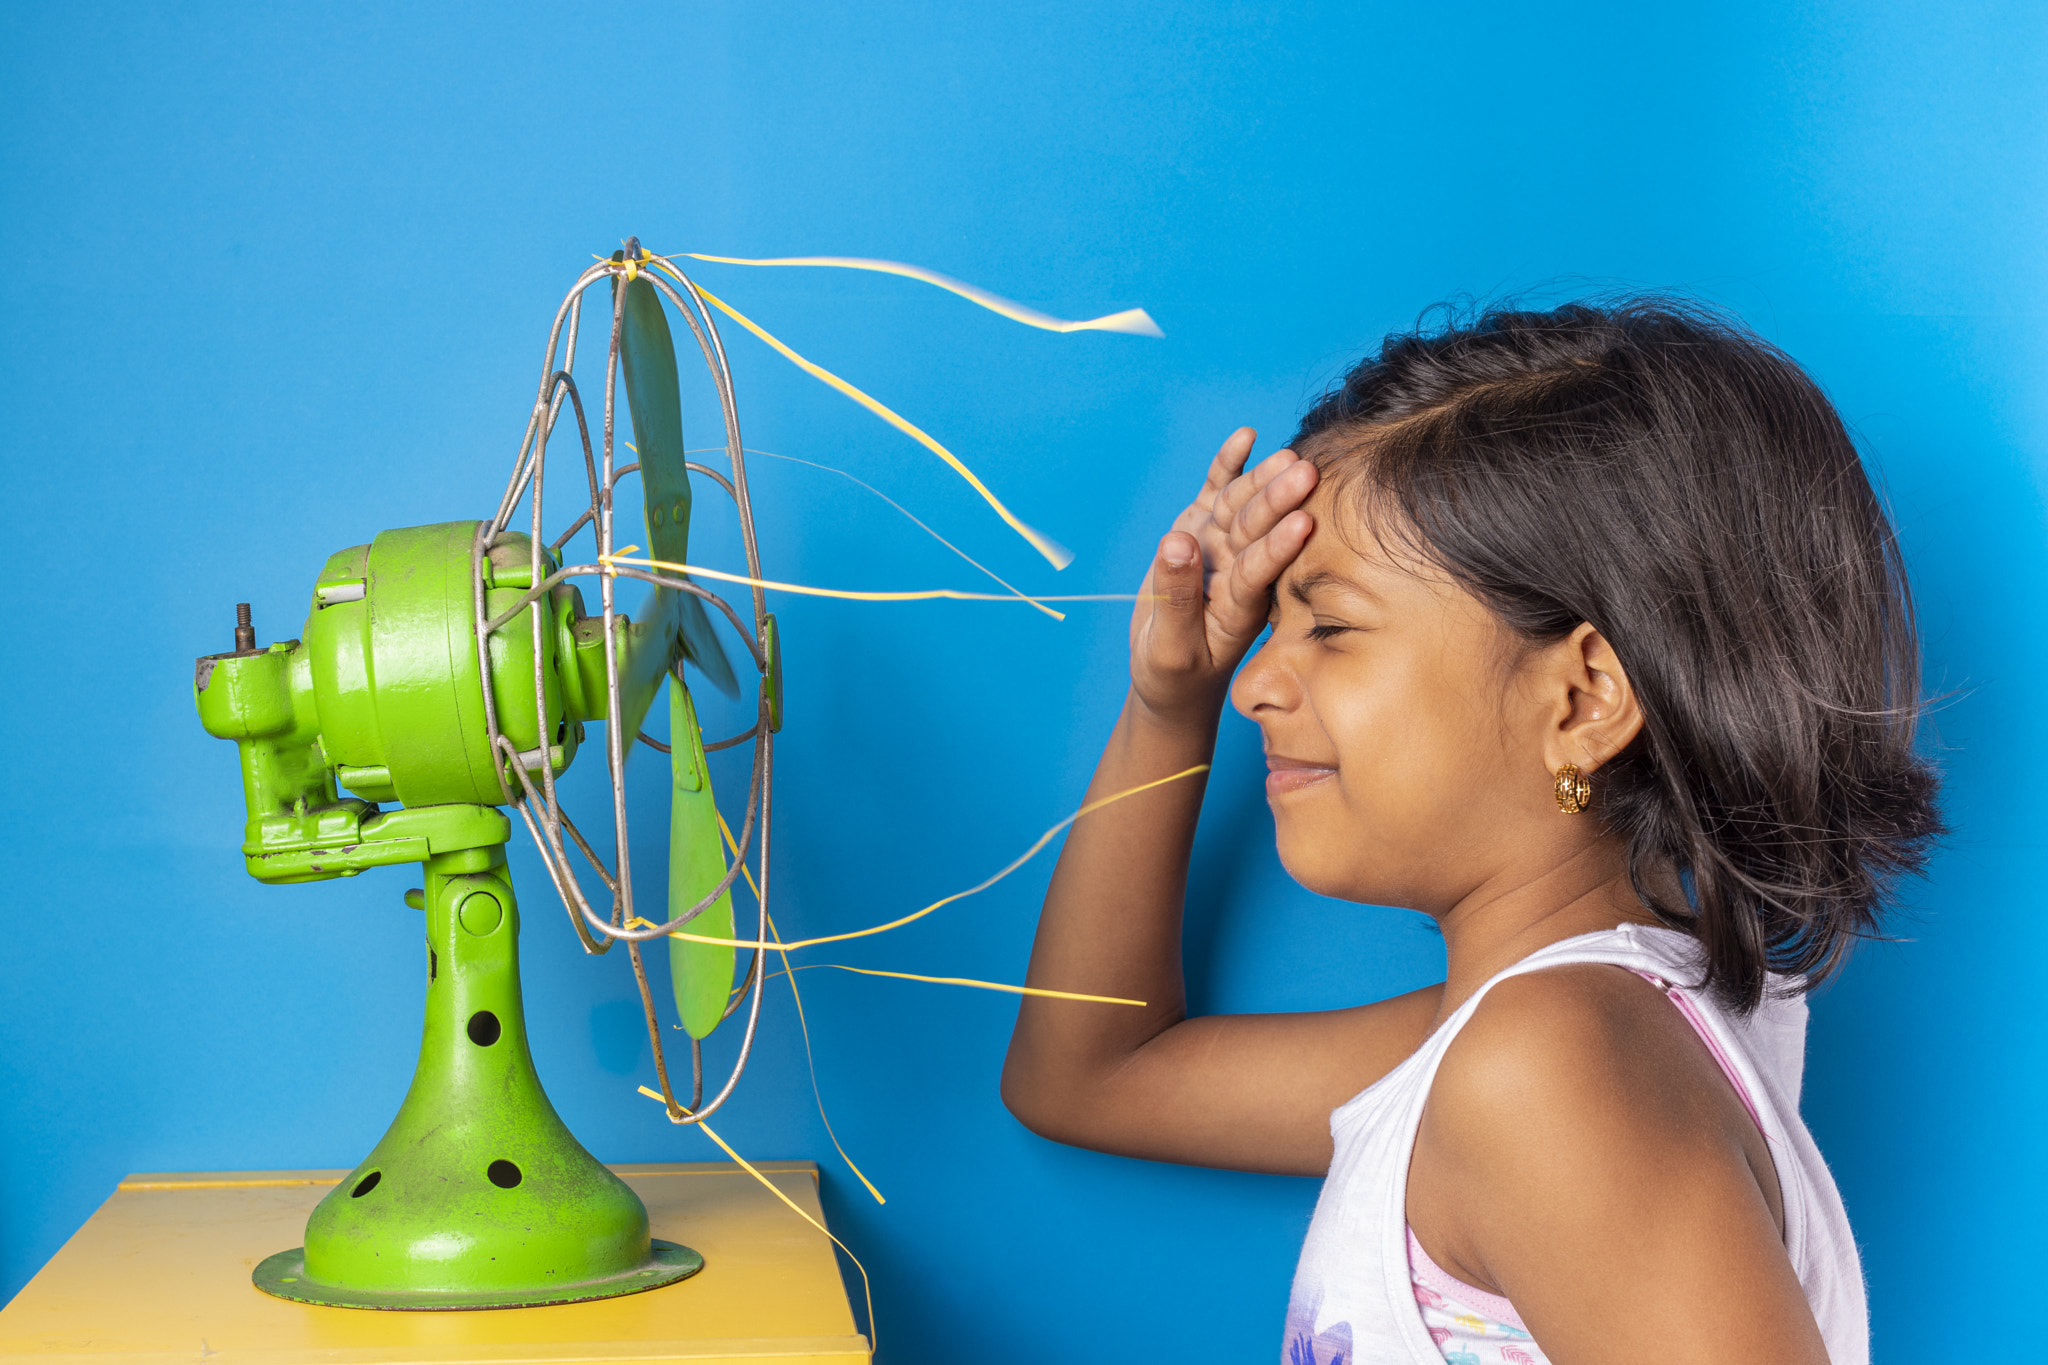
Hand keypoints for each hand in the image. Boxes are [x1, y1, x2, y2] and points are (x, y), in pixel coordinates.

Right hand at [1130, 427, 1316, 724]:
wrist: (1172, 676)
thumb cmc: (1172, 671)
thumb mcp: (1169, 648)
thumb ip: (1176, 597)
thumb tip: (1178, 542)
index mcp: (1237, 607)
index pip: (1259, 572)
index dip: (1278, 548)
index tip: (1303, 523)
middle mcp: (1236, 571)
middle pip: (1257, 531)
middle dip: (1279, 501)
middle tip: (1306, 471)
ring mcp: (1221, 547)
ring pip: (1242, 507)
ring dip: (1262, 479)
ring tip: (1286, 454)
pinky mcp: (1203, 530)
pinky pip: (1218, 493)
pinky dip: (1229, 465)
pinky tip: (1246, 436)